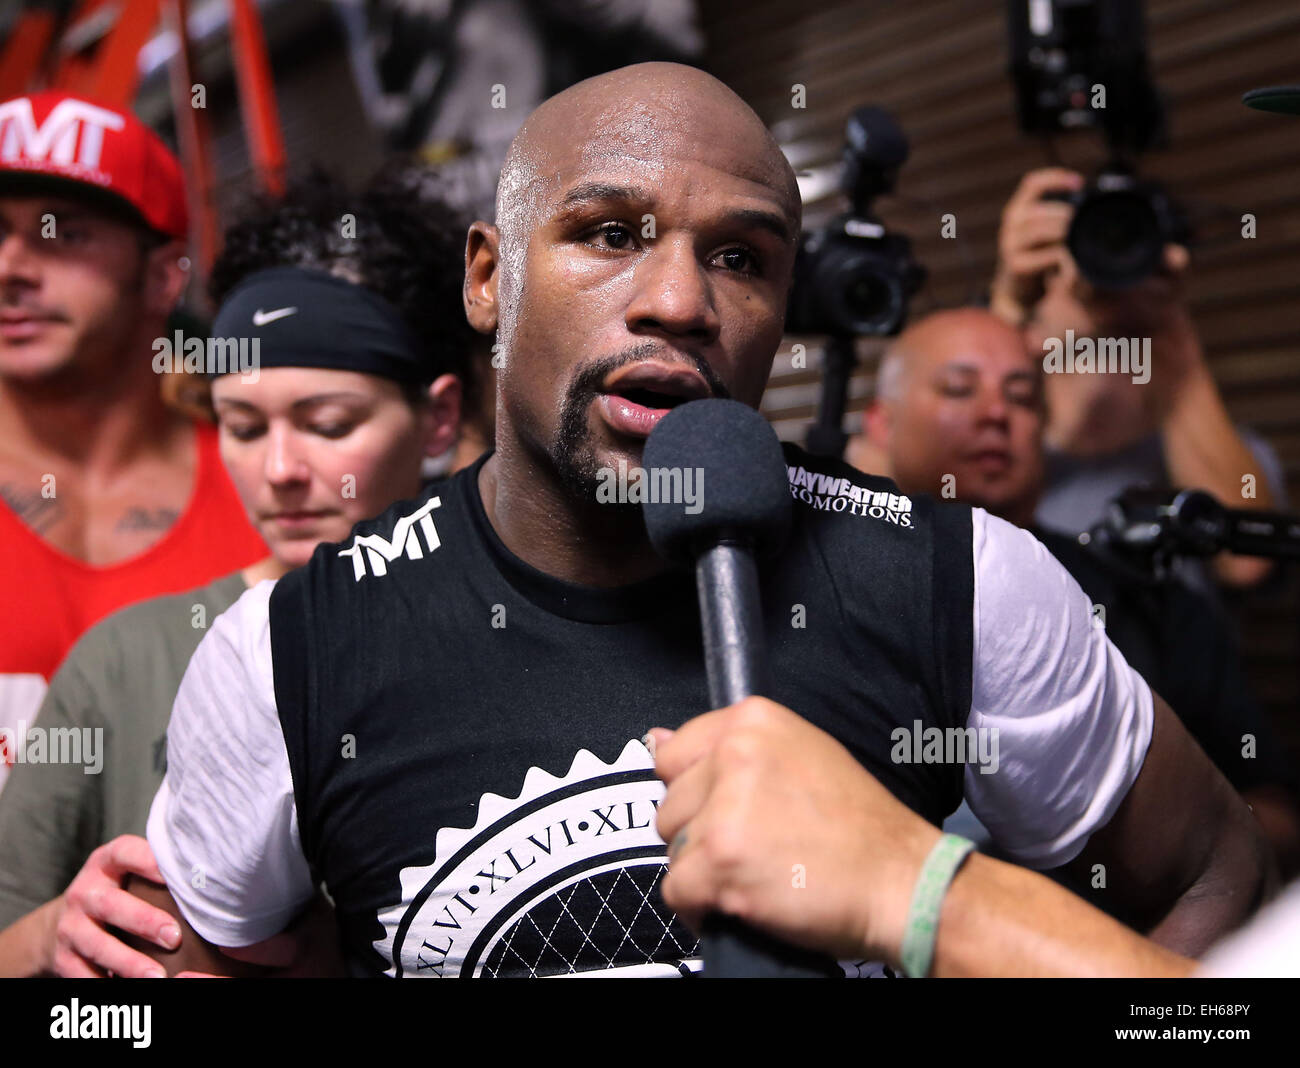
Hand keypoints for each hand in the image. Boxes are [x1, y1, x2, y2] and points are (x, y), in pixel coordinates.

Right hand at [48, 835, 179, 977]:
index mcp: (106, 863)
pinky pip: (82, 973)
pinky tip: (131, 990)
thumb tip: (216, 885)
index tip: (174, 875)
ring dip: (128, 962)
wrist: (66, 921)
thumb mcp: (132, 873)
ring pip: (97, 945)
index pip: (124, 853)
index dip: (147, 861)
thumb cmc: (120, 892)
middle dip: (144, 921)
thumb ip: (162, 874)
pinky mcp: (63, 957)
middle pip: (110, 905)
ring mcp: (70, 926)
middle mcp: (84, 892)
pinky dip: (104, 983)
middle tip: (175, 938)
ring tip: (158, 976)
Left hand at [650, 697, 941, 964]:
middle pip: (671, 804)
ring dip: (702, 869)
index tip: (721, 810)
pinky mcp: (721, 859)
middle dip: (700, 834)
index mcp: (752, 721)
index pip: (673, 754)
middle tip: (752, 848)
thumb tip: (656, 740)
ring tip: (753, 873)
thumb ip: (730, 747)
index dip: (695, 792)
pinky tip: (739, 903)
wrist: (901, 882)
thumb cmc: (861, 828)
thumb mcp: (803, 754)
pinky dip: (701, 907)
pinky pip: (676, 890)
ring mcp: (726, 807)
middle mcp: (735, 754)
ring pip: (672, 847)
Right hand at [990, 167, 1083, 324]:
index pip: (1032, 183)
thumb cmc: (1037, 254)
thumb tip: (1087, 202)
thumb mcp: (1043, 230)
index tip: (1080, 183)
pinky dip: (1064, 256)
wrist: (1016, 288)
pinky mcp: (1017, 265)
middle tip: (1083, 224)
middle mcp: (1011, 224)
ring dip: (1066, 234)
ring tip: (1077, 240)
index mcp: (1017, 209)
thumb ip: (1056, 214)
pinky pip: (1049, 254)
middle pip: (1042, 210)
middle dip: (1067, 215)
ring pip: (1044, 230)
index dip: (1055, 178)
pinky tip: (1071, 260)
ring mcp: (1010, 244)